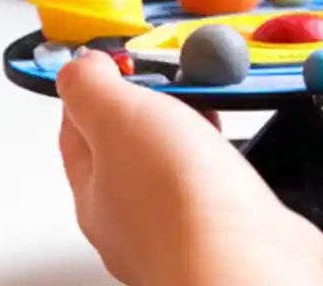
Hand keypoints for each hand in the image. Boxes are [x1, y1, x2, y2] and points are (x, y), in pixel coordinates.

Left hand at [57, 51, 322, 285]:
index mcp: (92, 194)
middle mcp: (133, 220)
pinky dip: (228, 162)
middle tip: (169, 78)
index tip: (113, 61)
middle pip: (129, 150)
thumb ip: (89, 86)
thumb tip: (77, 67)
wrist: (246, 261)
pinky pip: (221, 189)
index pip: (75, 131)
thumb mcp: (116, 116)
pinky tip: (241, 150)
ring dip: (194, 133)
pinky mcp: (228, 233)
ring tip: (210, 106)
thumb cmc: (178, 203)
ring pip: (178, 168)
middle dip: (150, 107)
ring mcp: (182, 229)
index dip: (91, 89)